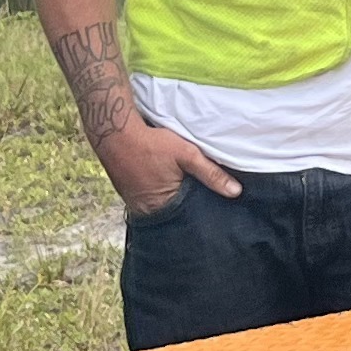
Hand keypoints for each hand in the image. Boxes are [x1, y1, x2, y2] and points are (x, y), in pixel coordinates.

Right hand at [96, 122, 241, 213]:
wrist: (114, 131)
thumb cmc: (151, 142)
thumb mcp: (187, 154)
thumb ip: (211, 173)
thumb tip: (236, 192)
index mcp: (162, 207)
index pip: (189, 219)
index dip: (201, 213)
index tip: (213, 210)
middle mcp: (146, 211)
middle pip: (174, 216)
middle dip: (188, 210)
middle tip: (203, 201)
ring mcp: (135, 204)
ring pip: (162, 208)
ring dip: (173, 202)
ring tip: (187, 193)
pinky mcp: (128, 195)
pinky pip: (149, 201)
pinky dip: (159, 196)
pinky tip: (167, 185)